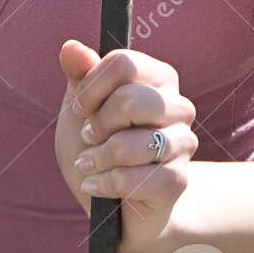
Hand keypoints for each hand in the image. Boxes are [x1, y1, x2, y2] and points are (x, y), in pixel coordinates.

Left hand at [56, 39, 198, 252]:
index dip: (91, 87)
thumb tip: (70, 47)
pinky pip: (136, 178)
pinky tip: (96, 186)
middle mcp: (178, 106)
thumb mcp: (81, 110)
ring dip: (97, 159)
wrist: (117, 205)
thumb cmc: (100, 148)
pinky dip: (106, 184)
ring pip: (129, 144)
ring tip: (90, 166)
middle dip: (97, 124)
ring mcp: (183, 143)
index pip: (123, 63)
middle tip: (89, 138)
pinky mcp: (178, 179)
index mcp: (158, 78)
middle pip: (129, 100)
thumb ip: (79, 77)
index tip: (80, 108)